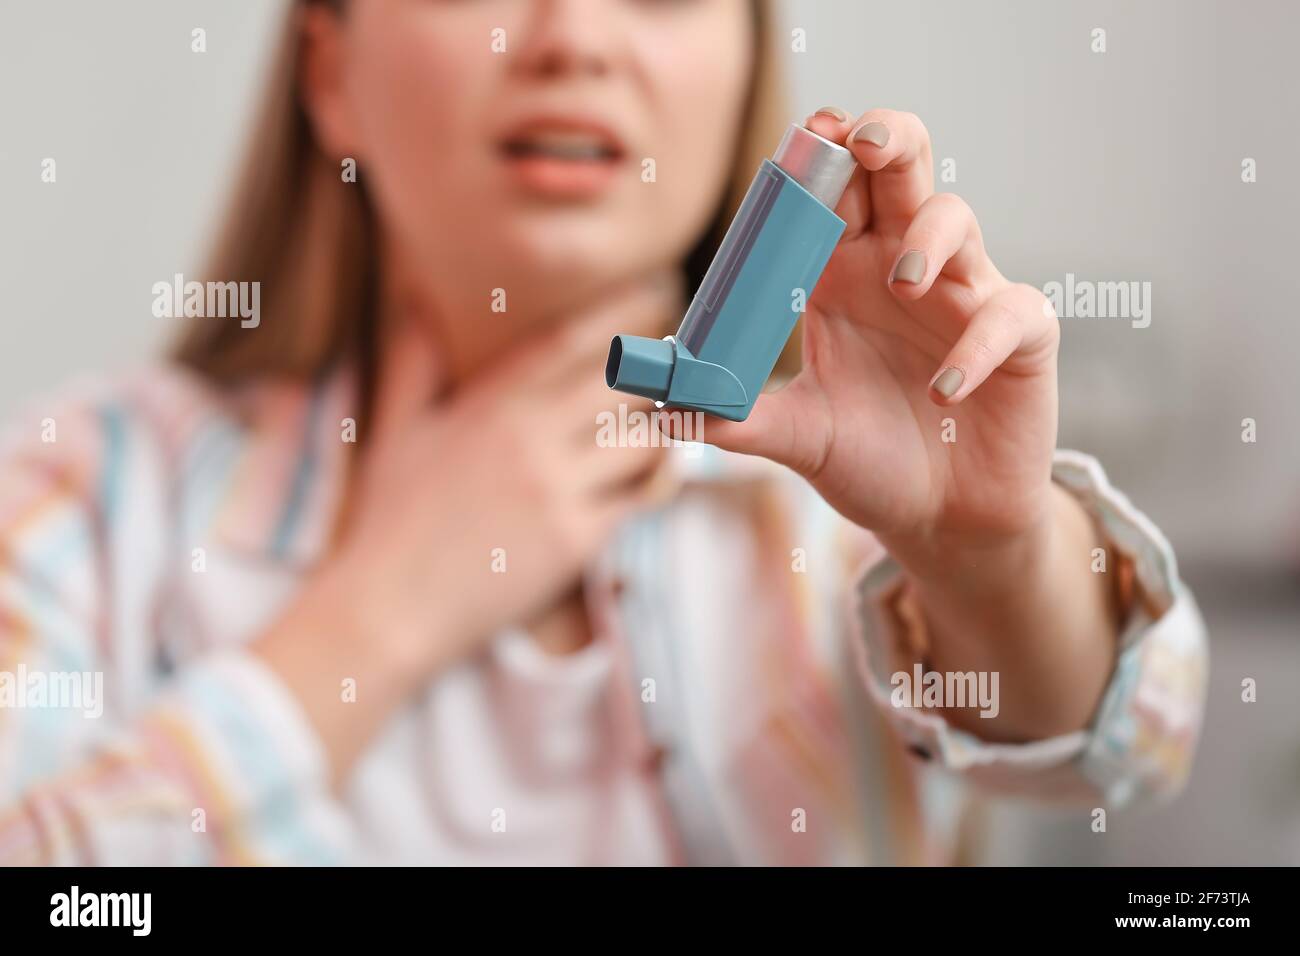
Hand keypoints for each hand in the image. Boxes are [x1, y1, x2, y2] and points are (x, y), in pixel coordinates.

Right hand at [256, 274, 679, 775]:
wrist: (386, 608)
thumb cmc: (390, 520)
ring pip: (645, 437)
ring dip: (664, 434)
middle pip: (624, 381)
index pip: (570, 339)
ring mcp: (554, 486)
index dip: (622, 315)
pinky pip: (641, 497)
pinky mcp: (574, 538)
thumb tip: (417, 300)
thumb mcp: (398, 430)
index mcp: (489, 402)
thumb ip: (417, 362)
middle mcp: (527, 434)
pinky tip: (653, 480)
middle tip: (681, 376)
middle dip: (659, 374)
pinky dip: (656, 484)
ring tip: (670, 431)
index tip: (658, 301)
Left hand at [682, 108, 1115, 738]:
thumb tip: (662, 413)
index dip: (822, 157)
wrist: (940, 522)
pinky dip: (976, 345)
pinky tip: (943, 389)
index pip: (831, 194)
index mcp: (841, 277)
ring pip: (959, 217)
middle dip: (887, 140)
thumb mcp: (799, 438)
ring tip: (903, 282)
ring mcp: (964, 297)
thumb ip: (739, 421)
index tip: (805, 135)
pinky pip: (1009, 314)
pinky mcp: (1020, 338)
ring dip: (930, 236)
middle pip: (902, 171)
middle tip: (864, 141)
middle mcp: (899, 271)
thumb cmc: (870, 462)